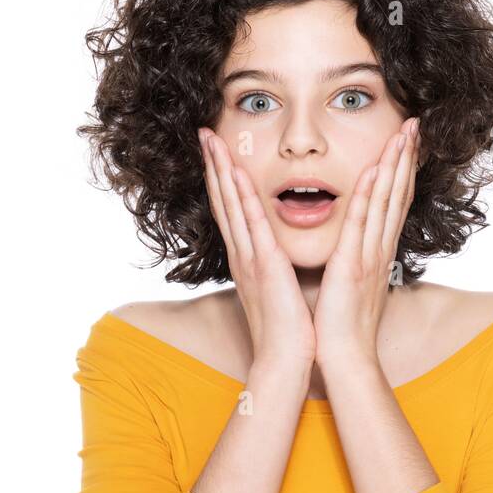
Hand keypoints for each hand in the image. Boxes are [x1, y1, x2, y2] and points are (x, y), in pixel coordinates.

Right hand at [199, 127, 316, 367]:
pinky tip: (236, 173)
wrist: (284, 359)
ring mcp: (249, 258)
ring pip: (231, 205)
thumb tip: (279, 253)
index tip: (217, 152)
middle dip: (213, 164)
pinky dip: (242, 198)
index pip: (231, 210)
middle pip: (223, 200)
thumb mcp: (278, 289)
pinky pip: (252, 224)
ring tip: (213, 140)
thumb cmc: (287, 329)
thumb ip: (275, 267)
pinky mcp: (264, 265)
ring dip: (221, 170)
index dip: (222, 179)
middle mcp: (241, 254)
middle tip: (205, 132)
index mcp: (247, 259)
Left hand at [312, 116, 419, 368]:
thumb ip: (353, 261)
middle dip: (406, 158)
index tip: (406, 144)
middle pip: (398, 195)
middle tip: (415, 124)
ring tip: (404, 134)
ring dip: (395, 166)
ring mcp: (369, 255)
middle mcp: (379, 249)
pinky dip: (370, 196)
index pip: (393, 204)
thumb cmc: (341, 326)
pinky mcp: (353, 265)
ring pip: (386, 202)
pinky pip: (362, 224)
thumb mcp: (351, 284)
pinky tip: (375, 171)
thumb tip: (350, 248)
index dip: (401, 172)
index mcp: (376, 253)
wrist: (344, 358)